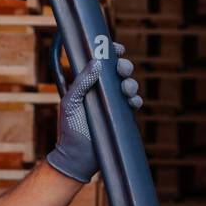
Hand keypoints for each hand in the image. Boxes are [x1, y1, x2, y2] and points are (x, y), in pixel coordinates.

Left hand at [45, 42, 141, 183]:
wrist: (78, 157)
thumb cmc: (69, 129)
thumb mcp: (71, 102)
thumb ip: (81, 82)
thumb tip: (97, 62)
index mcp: (87, 85)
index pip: (100, 64)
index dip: (110, 54)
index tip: (116, 48)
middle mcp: (101, 92)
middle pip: (118, 72)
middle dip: (123, 66)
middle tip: (121, 68)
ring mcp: (112, 104)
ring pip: (128, 86)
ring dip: (130, 83)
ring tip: (126, 88)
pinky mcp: (121, 116)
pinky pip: (133, 103)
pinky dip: (135, 100)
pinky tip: (132, 102)